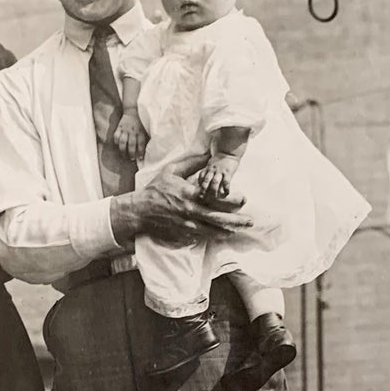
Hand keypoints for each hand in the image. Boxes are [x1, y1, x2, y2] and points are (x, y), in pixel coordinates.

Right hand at [111, 155, 253, 248]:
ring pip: (213, 230)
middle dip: (237, 220)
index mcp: (190, 193)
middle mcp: (191, 210)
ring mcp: (188, 224)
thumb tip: (207, 154)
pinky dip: (215, 236)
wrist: (140, 211)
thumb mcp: (171, 171)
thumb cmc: (156, 190)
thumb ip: (191, 163)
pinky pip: (203, 236)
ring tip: (241, 229)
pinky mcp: (184, 233)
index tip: (243, 198)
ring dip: (229, 230)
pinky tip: (225, 235)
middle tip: (249, 220)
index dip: (232, 200)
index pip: (216, 198)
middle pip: (219, 217)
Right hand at [113, 111, 148, 161]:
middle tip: (132, 159)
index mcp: (140, 131)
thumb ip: (145, 137)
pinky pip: (116, 136)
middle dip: (131, 153)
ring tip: (124, 155)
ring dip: (123, 150)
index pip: (141, 143)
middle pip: (131, 144)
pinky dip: (116, 142)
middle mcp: (133, 131)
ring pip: (123, 141)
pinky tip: (118, 146)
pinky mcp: (119, 127)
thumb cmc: (140, 122)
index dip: (140, 151)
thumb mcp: (145, 128)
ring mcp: (125, 129)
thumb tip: (148, 149)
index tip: (140, 158)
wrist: (133, 110)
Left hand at [196, 156, 237, 201]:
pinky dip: (226, 189)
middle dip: (204, 190)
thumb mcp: (212, 163)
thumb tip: (206, 179)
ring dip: (214, 191)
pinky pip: (226, 182)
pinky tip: (226, 194)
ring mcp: (220, 171)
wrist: (228, 150)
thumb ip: (209, 170)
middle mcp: (213, 170)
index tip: (198, 190)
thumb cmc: (221, 158)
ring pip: (214, 182)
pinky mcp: (228, 172)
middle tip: (202, 197)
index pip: (201, 176)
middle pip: (206, 181)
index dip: (199, 184)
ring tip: (214, 198)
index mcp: (208, 168)